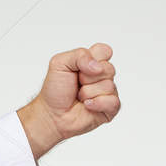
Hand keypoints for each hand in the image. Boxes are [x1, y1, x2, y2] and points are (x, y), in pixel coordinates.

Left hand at [17, 43, 119, 158]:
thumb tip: (97, 67)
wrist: (52, 114)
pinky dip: (97, 104)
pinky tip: (87, 105)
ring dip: (88, 93)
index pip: (105, 51)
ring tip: (79, 97)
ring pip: (109, 86)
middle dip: (87, 78)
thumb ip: (79, 55)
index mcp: (92, 61)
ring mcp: (107, 92)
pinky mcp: (110, 108)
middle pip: (109, 69)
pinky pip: (113, 102)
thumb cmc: (55, 90)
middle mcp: (102, 75)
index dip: (93, 58)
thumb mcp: (59, 63)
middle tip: (77, 84)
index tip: (79, 68)